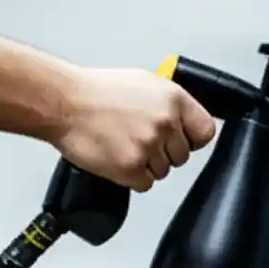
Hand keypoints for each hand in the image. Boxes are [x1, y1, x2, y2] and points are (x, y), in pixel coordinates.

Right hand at [51, 67, 215, 191]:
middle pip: (182, 156)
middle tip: (138, 139)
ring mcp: (149, 147)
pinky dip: (131, 177)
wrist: (63, 102)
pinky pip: (145, 184)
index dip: (192, 139)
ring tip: (122, 144)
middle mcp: (166, 124)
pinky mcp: (131, 168)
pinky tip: (117, 157)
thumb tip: (185, 121)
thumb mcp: (145, 83)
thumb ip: (170, 104)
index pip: (205, 132)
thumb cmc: (97, 91)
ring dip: (145, 164)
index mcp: (174, 100)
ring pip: (163, 171)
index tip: (182, 140)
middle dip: (163, 152)